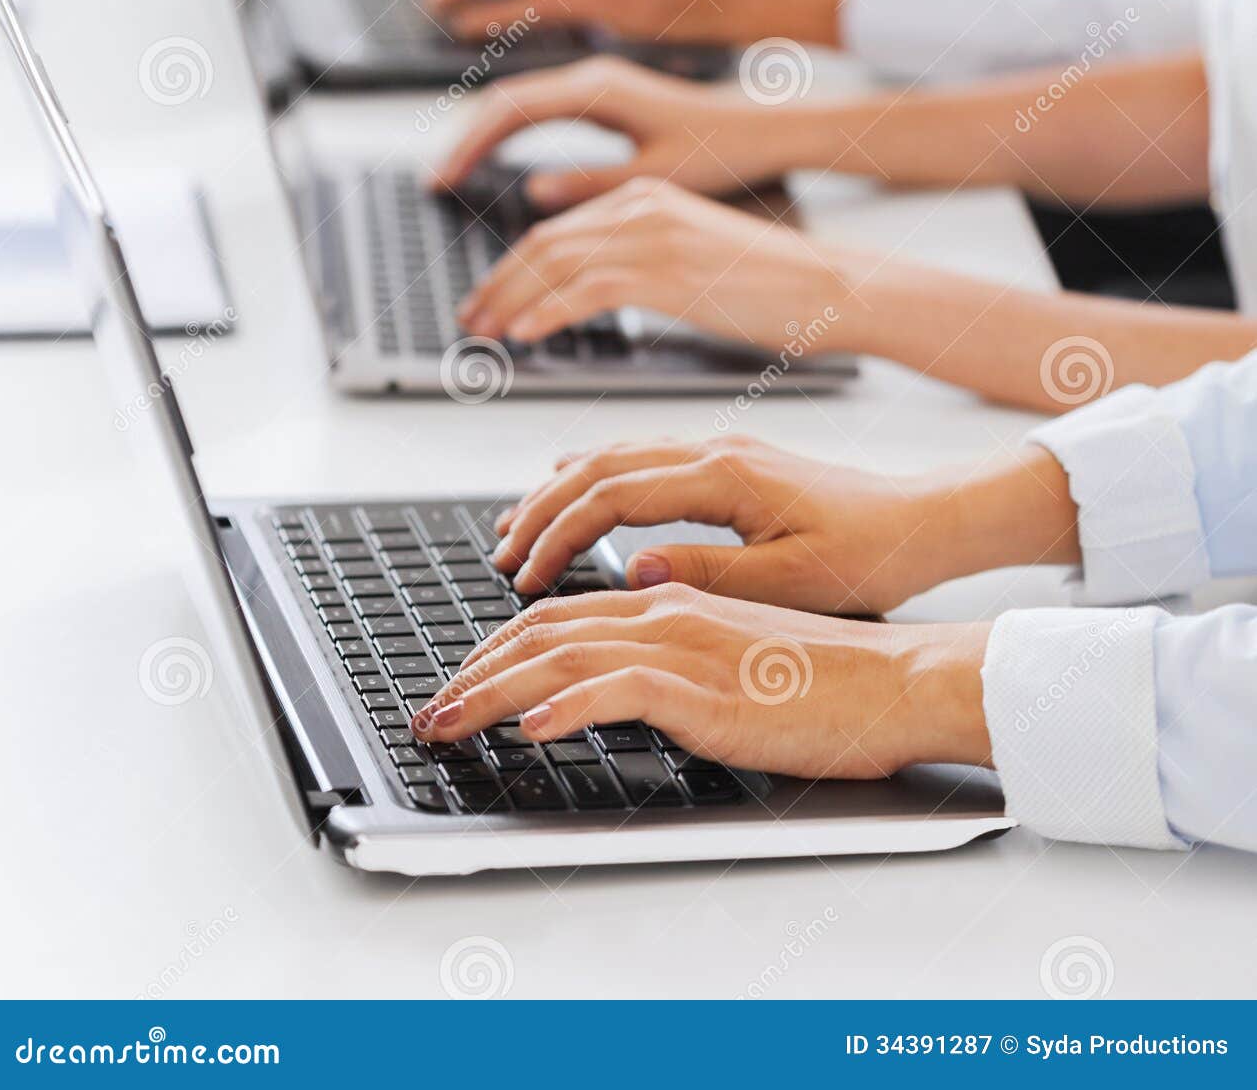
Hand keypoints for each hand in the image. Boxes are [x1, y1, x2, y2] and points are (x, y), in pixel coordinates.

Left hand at [410, 586, 992, 779]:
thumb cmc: (826, 679)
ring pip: (560, 655)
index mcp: (670, 600)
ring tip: (447, 725)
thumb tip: (618, 680)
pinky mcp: (706, 689)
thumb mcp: (734, 658)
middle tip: (431, 713)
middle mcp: (666, 611)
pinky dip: (566, 706)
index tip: (460, 683)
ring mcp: (684, 647)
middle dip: (472, 672)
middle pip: (541, 630)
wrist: (897, 679)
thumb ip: (675, 658)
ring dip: (490, 693)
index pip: (559, 616)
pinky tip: (532, 730)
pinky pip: (617, 690)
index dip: (497, 649)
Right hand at [431, 55, 811, 208]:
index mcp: (599, 89)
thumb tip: (534, 192)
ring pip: (518, 96)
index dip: (467, 146)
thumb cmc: (724, 148)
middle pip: (502, 97)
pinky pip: (540, 102)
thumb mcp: (657, 177)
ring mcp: (598, 80)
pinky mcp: (608, 92)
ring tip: (455, 170)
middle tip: (435, 182)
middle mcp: (592, 76)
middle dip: (463, 140)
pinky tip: (499, 151)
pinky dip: (509, 126)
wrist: (771, 122)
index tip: (440, 180)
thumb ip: (592, 183)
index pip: (508, 109)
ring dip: (481, 131)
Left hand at [456, 177, 856, 351]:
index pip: (555, 231)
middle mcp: (641, 205)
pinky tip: (525, 336)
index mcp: (644, 197)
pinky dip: (546, 313)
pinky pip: (586, 290)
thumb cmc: (769, 286)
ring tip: (485, 335)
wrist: (826, 286)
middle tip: (471, 320)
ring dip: (509, 302)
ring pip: (554, 265)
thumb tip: (593, 292)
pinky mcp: (666, 269)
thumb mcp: (690, 261)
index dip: (510, 270)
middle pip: (542, 243)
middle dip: (497, 285)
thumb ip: (639, 263)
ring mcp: (653, 234)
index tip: (488, 301)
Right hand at [488, 435, 961, 606]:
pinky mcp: (729, 461)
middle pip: (597, 466)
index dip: (557, 534)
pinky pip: (640, 457)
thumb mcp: (790, 580)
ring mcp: (720, 450)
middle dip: (539, 508)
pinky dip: (594, 474)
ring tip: (516, 525)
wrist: (924, 520)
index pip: (610, 494)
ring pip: (614, 454)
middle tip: (500, 552)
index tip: (525, 575)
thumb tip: (634, 572)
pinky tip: (575, 485)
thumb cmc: (872, 553)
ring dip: (559, 488)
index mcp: (724, 476)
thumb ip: (709, 574)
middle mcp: (714, 451)